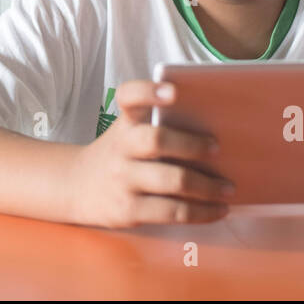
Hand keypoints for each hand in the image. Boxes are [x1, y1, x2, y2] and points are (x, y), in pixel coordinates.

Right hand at [67, 79, 232, 228]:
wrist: (75, 186)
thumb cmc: (118, 155)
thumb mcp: (126, 132)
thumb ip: (157, 125)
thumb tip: (214, 133)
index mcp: (124, 122)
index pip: (128, 96)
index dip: (149, 91)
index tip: (174, 91)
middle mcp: (121, 148)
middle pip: (156, 140)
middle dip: (192, 145)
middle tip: (217, 148)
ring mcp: (123, 180)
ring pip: (173, 180)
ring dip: (208, 186)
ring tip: (228, 188)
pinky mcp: (128, 210)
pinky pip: (173, 212)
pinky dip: (201, 212)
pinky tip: (217, 210)